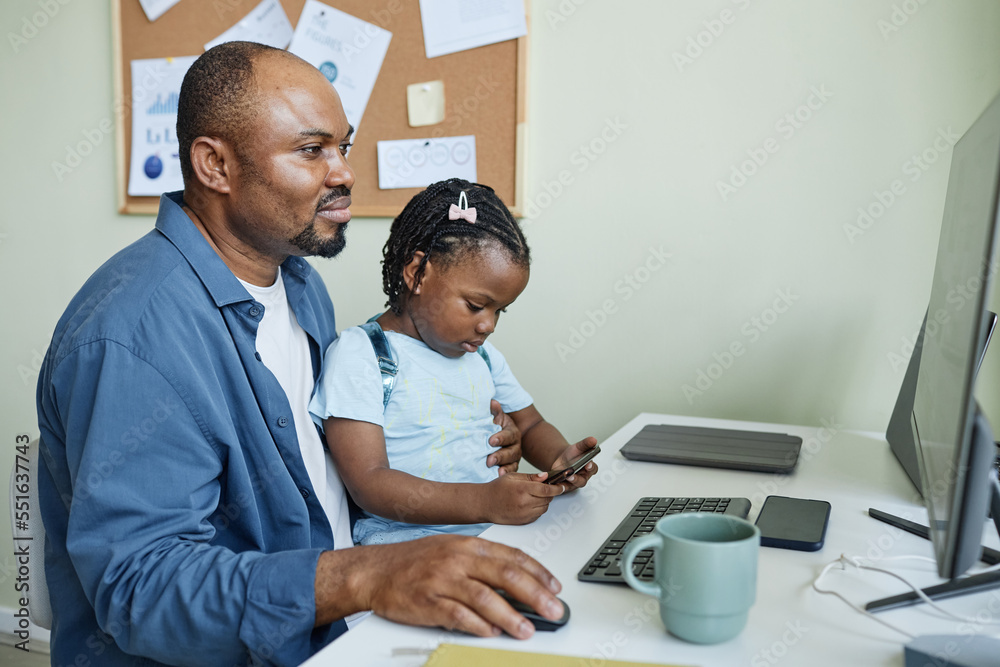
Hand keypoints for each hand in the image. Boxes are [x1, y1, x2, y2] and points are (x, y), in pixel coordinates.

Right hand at [353, 535, 563, 638]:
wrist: (375, 571)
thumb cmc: (415, 562)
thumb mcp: (452, 550)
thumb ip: (483, 563)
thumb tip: (517, 581)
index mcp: (468, 545)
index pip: (512, 556)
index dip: (538, 573)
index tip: (555, 588)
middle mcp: (458, 559)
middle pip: (505, 575)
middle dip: (535, 594)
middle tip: (553, 610)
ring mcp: (442, 580)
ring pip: (485, 598)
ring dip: (510, 616)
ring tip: (527, 629)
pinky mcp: (428, 602)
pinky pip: (458, 616)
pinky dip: (478, 626)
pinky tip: (491, 633)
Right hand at [482, 472, 562, 523]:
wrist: (485, 504)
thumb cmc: (497, 489)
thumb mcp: (513, 477)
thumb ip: (531, 477)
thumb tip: (546, 476)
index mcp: (522, 489)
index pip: (546, 489)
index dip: (556, 488)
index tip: (561, 486)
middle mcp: (524, 503)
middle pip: (548, 499)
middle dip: (549, 493)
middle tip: (544, 488)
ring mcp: (524, 514)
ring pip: (544, 508)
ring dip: (544, 501)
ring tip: (534, 496)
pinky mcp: (524, 521)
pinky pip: (538, 515)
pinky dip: (538, 509)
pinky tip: (530, 503)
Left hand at [487, 399, 520, 474]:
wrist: (495, 436)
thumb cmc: (494, 426)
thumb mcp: (495, 418)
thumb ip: (494, 411)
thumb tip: (492, 402)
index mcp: (512, 432)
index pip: (509, 435)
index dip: (501, 438)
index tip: (491, 441)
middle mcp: (516, 445)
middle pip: (512, 452)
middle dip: (500, 456)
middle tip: (489, 460)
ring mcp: (514, 457)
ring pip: (513, 463)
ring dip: (505, 468)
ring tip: (497, 472)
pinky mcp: (509, 467)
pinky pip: (510, 472)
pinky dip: (505, 475)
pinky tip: (498, 478)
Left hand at [549, 437, 598, 490]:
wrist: (562, 459)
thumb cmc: (573, 454)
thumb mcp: (578, 447)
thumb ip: (586, 444)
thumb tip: (593, 440)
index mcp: (589, 468)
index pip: (593, 469)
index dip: (591, 468)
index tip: (588, 464)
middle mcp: (582, 477)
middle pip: (582, 481)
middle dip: (577, 479)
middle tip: (571, 475)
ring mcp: (574, 483)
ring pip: (572, 486)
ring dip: (567, 483)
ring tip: (563, 477)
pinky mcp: (565, 486)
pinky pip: (562, 488)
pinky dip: (558, 485)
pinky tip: (554, 481)